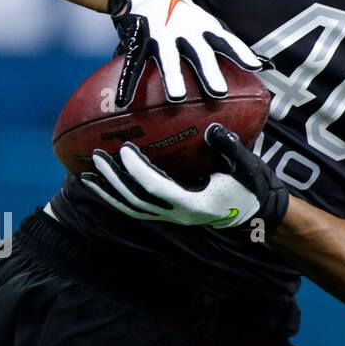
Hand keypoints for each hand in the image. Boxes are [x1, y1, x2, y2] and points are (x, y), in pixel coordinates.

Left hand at [80, 123, 289, 231]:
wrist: (256, 212)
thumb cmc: (251, 186)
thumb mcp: (247, 167)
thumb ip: (230, 149)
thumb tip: (212, 129)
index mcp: (194, 203)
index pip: (156, 188)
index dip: (137, 170)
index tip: (124, 149)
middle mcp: (178, 214)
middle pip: (136, 200)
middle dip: (114, 179)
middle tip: (97, 156)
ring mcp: (172, 217)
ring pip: (131, 208)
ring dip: (109, 191)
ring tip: (88, 174)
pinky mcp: (169, 214)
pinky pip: (136, 208)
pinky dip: (117, 198)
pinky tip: (105, 186)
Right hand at [109, 0, 267, 105]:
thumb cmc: (186, 17)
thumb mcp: (208, 26)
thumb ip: (231, 47)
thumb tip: (265, 66)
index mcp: (205, 28)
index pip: (227, 41)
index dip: (241, 53)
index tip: (255, 67)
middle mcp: (185, 30)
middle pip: (200, 52)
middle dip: (209, 71)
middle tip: (219, 92)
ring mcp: (162, 34)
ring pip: (168, 57)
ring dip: (173, 76)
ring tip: (176, 97)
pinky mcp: (139, 39)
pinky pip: (133, 63)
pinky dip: (128, 82)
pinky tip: (125, 101)